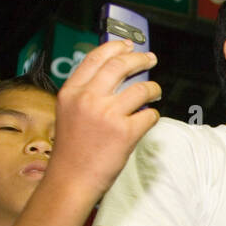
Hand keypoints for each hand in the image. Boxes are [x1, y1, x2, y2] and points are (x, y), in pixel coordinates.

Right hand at [49, 39, 161, 194]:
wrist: (71, 180)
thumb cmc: (72, 151)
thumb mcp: (69, 113)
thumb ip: (86, 93)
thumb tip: (115, 76)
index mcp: (71, 92)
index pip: (96, 58)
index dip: (115, 47)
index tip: (129, 45)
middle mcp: (88, 98)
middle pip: (120, 65)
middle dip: (140, 59)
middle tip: (150, 59)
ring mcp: (107, 115)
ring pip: (141, 88)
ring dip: (153, 88)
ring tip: (155, 91)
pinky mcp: (125, 132)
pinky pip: (149, 115)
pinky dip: (153, 116)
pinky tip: (149, 119)